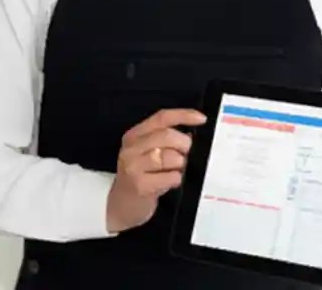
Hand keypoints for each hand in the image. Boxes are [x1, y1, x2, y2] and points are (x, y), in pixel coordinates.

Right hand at [106, 109, 205, 232]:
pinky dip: (176, 180)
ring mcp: (133, 167)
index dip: (183, 115)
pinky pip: (171, 177)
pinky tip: (167, 183)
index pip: (161, 117)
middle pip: (167, 136)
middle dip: (183, 145)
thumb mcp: (146, 153)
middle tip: (184, 155)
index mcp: (134, 135)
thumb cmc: (141, 177)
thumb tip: (190, 133)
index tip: (202, 119)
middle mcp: (131, 148)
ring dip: (179, 165)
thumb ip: (163, 140)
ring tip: (172, 172)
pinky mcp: (140, 186)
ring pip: (171, 157)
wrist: (120, 207)